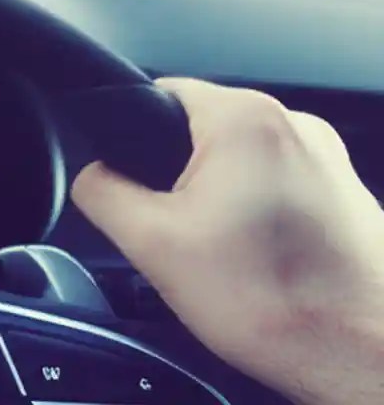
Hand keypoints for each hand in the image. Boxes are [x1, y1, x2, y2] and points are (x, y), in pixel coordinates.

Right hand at [72, 78, 383, 404]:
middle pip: (199, 132)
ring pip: (237, 165)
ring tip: (228, 259)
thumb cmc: (277, 304)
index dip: (133, 142)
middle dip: (180, 183)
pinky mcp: (344, 193)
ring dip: (219, 205)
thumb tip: (92, 177)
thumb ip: (102, 193)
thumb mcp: (150, 243)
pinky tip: (261, 266)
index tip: (143, 192)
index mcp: (246, 119)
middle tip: (185, 238)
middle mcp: (295, 125)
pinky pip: (275, 190)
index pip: (160, 93)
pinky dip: (257, 222)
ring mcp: (328, 158)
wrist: (362, 356)